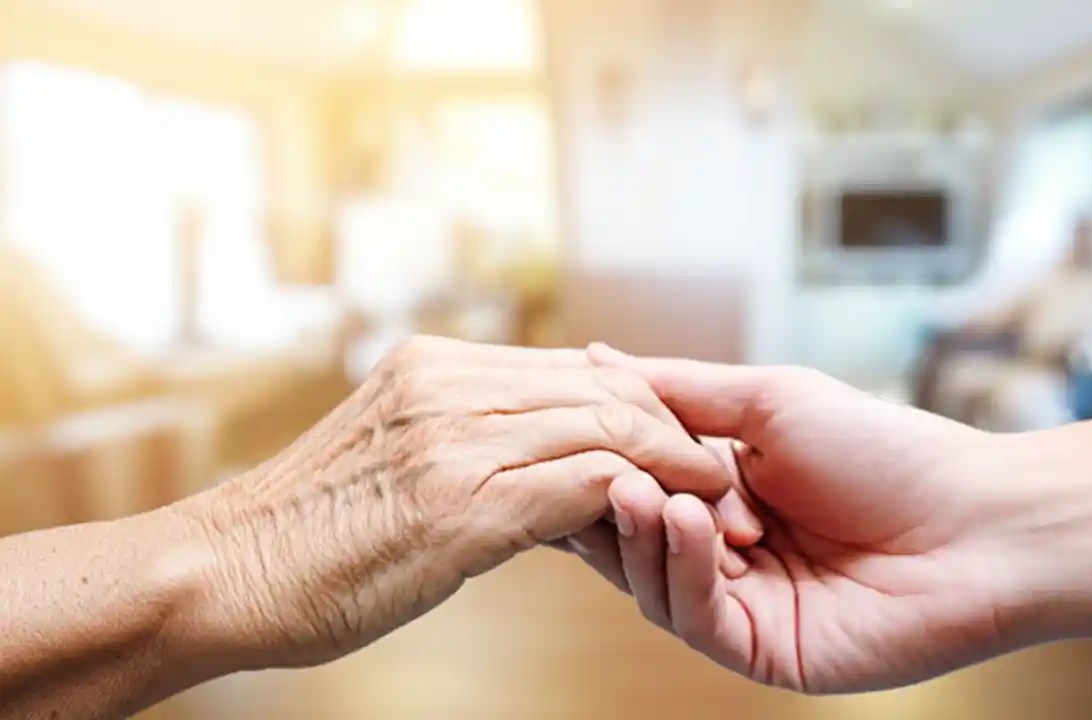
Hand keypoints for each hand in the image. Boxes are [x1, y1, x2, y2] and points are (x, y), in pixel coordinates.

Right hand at [163, 337, 732, 672]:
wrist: (228, 573)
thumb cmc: (314, 534)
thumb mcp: (396, 459)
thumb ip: (470, 440)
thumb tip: (554, 464)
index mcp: (436, 365)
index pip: (575, 367)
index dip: (646, 402)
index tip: (688, 439)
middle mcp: (449, 383)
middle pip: (603, 384)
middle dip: (677, 425)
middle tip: (727, 467)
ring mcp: (454, 436)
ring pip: (604, 424)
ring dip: (677, 461)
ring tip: (726, 495)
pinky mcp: (461, 503)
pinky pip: (582, 479)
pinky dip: (643, 495)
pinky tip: (676, 520)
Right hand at [572, 346, 1028, 693]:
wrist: (979, 520)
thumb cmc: (888, 450)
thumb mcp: (770, 400)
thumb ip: (680, 391)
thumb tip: (598, 356)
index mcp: (723, 496)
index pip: (634, 486)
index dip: (599, 464)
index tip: (565, 433)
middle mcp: (725, 554)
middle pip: (633, 540)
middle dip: (611, 505)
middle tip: (597, 469)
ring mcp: (743, 608)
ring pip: (654, 584)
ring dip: (646, 534)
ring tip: (646, 491)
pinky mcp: (764, 652)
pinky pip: (698, 619)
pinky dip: (686, 569)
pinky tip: (694, 524)